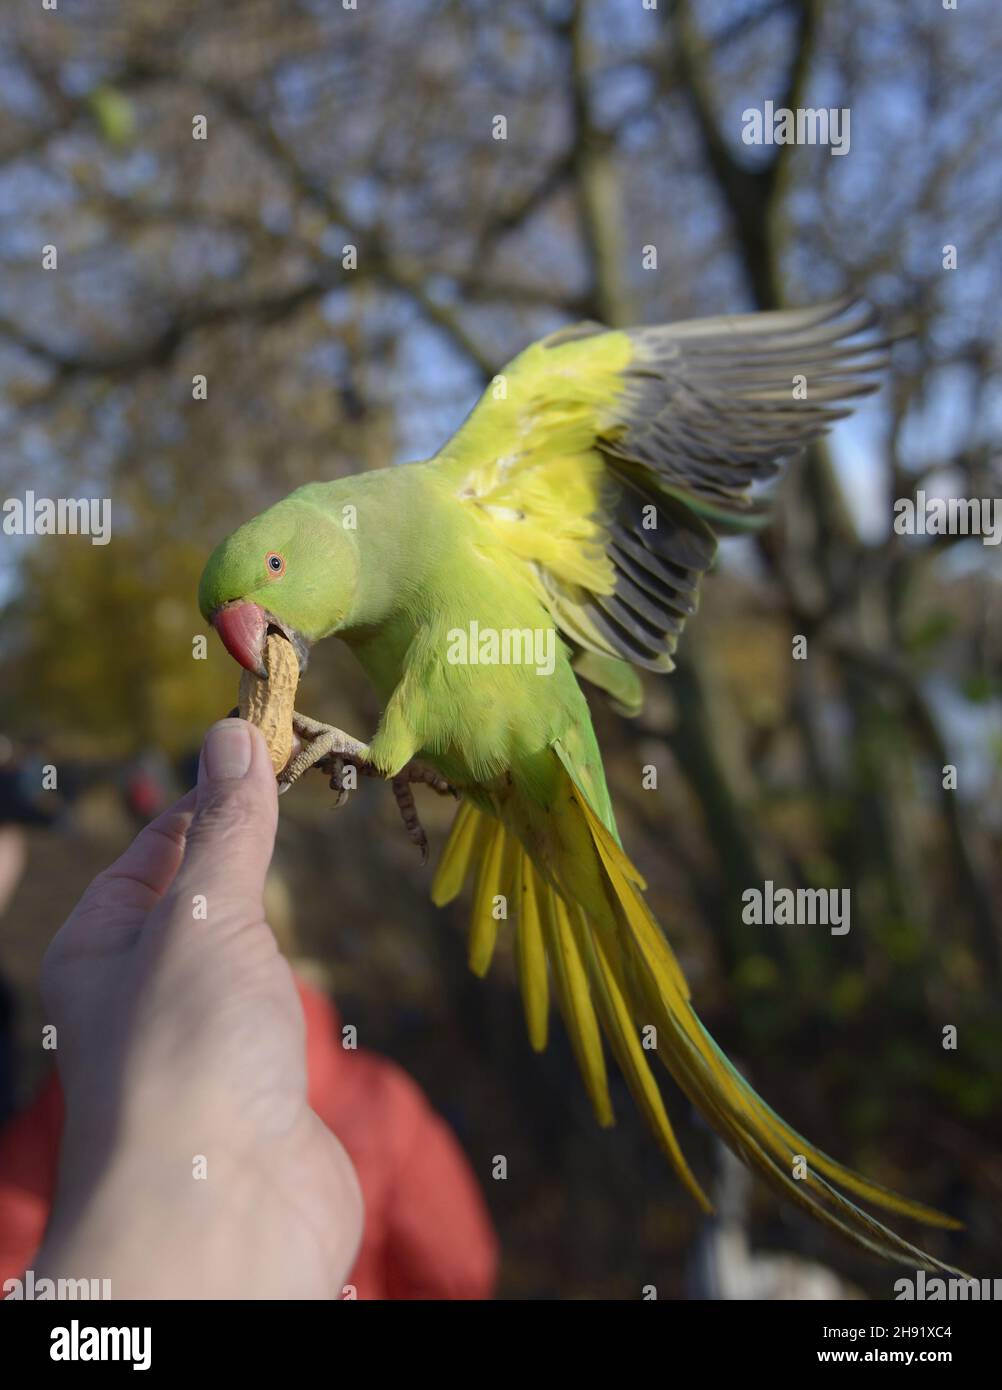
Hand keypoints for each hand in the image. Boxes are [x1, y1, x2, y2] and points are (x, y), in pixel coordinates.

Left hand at [35, 718, 361, 1298]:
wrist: (221, 1217)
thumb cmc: (186, 1059)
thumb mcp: (203, 914)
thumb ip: (229, 828)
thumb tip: (229, 734)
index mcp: (101, 943)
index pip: (157, 841)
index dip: (212, 790)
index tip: (270, 743)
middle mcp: (144, 987)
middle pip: (201, 891)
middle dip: (249, 847)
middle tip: (303, 788)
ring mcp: (203, 1037)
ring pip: (244, 950)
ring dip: (274, 918)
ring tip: (308, 867)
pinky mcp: (257, 1081)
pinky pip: (278, 1008)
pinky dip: (301, 982)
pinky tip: (313, 970)